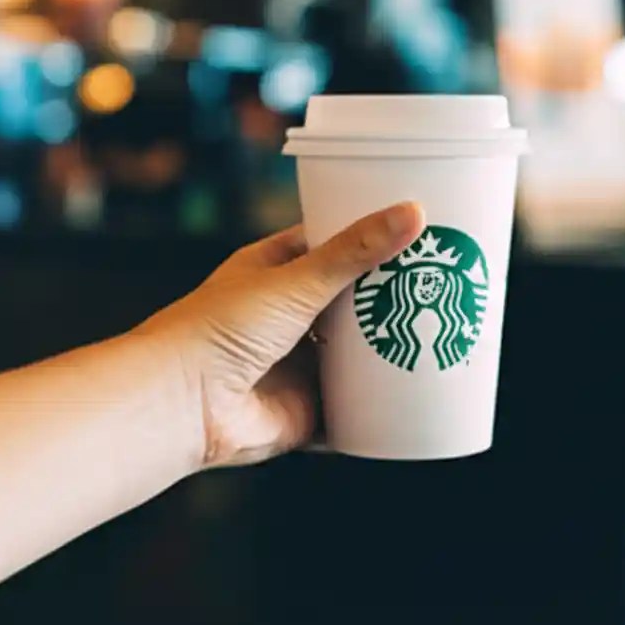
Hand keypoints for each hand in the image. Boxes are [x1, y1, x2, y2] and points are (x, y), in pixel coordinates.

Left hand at [133, 202, 425, 469]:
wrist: (181, 404)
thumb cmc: (218, 329)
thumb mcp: (295, 280)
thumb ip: (356, 252)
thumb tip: (414, 212)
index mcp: (272, 274)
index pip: (328, 245)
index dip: (368, 236)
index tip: (414, 228)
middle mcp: (285, 319)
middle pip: (349, 304)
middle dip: (388, 298)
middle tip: (442, 283)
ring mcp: (296, 367)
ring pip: (354, 359)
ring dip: (388, 354)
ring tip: (443, 336)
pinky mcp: (306, 412)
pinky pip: (352, 411)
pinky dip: (379, 409)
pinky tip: (419, 397)